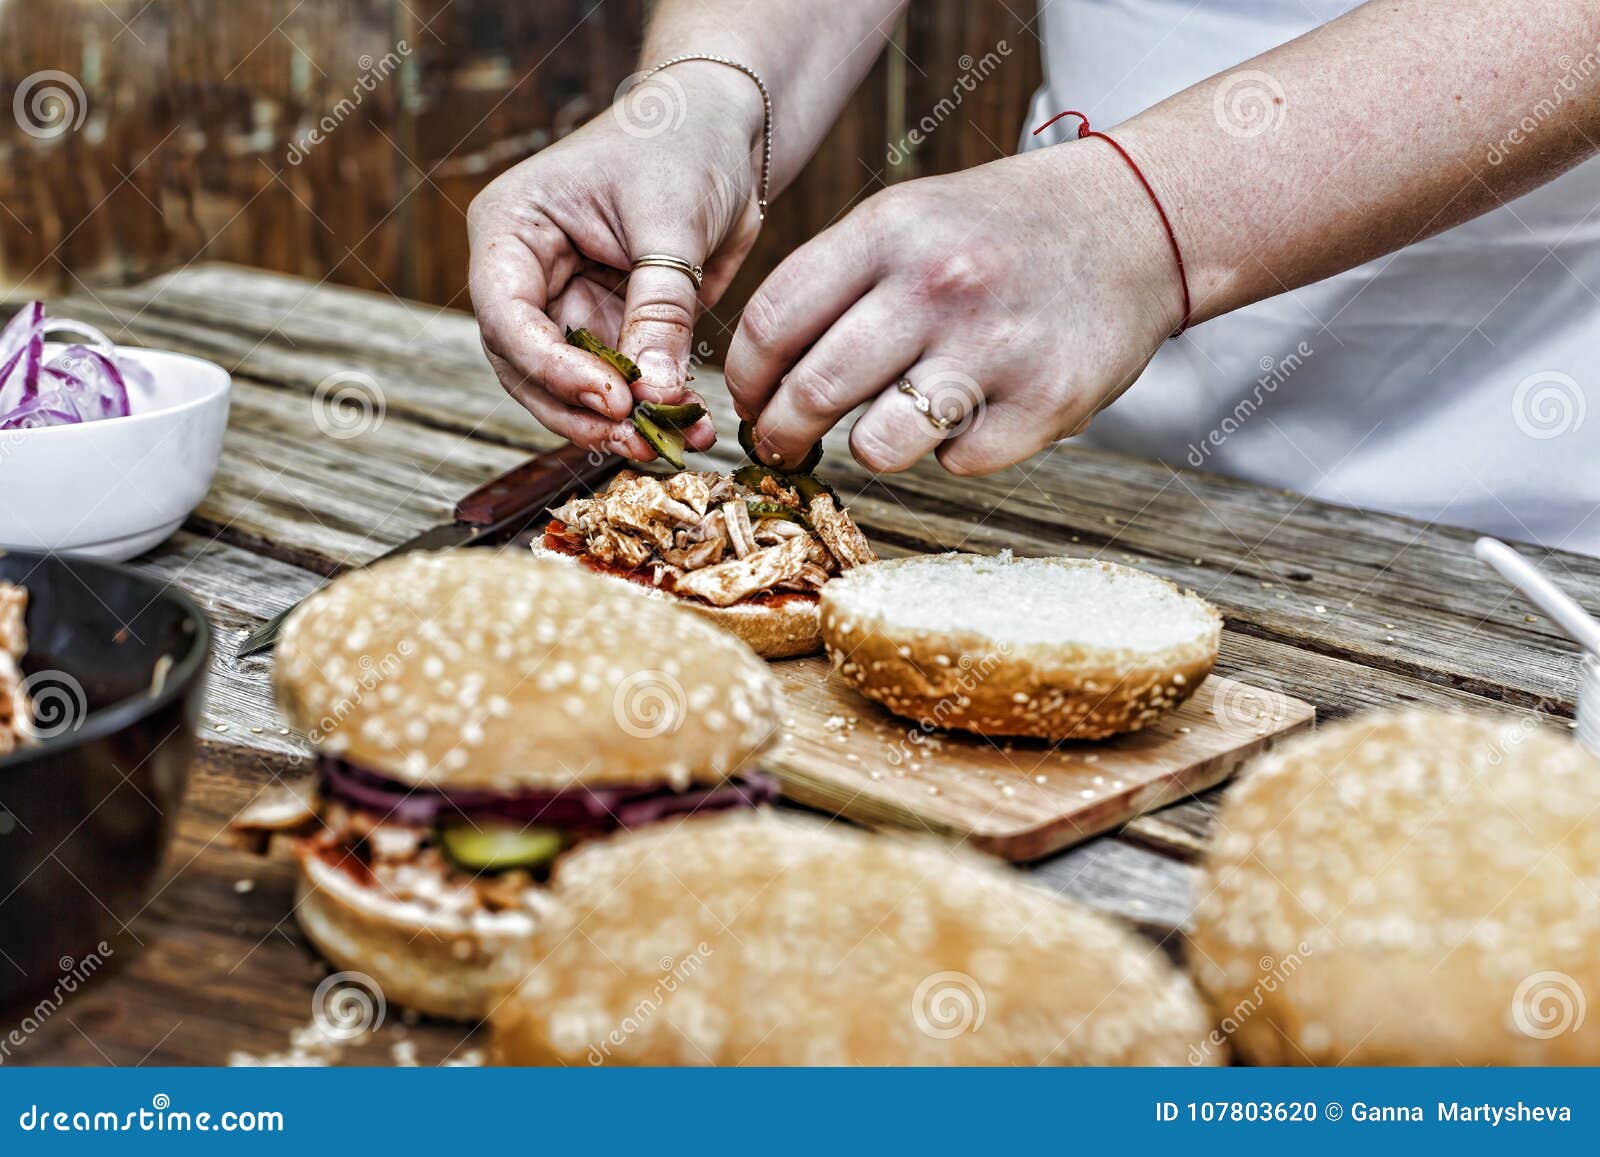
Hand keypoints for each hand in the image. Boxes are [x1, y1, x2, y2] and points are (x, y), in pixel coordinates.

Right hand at [468, 64, 762, 458]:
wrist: (724, 128)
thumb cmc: (683, 143)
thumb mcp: (672, 224)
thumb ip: (659, 309)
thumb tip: (655, 392)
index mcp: (513, 229)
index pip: (505, 315)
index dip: (551, 368)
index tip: (612, 398)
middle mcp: (528, 275)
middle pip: (527, 368)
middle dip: (581, 411)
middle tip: (639, 440)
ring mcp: (567, 306)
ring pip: (569, 389)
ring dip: (617, 424)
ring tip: (668, 445)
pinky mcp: (611, 329)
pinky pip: (620, 384)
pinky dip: (651, 412)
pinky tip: (691, 430)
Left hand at [724, 142, 1184, 474]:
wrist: (1138, 224)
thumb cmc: (1002, 233)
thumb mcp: (911, 219)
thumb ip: (834, 282)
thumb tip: (759, 376)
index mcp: (891, 230)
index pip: (774, 322)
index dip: (746, 378)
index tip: (750, 402)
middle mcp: (939, 284)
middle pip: (812, 392)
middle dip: (783, 433)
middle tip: (786, 443)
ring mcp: (997, 346)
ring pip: (878, 446)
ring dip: (869, 448)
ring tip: (888, 426)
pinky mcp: (1048, 402)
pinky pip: (960, 464)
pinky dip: (957, 452)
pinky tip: (976, 413)